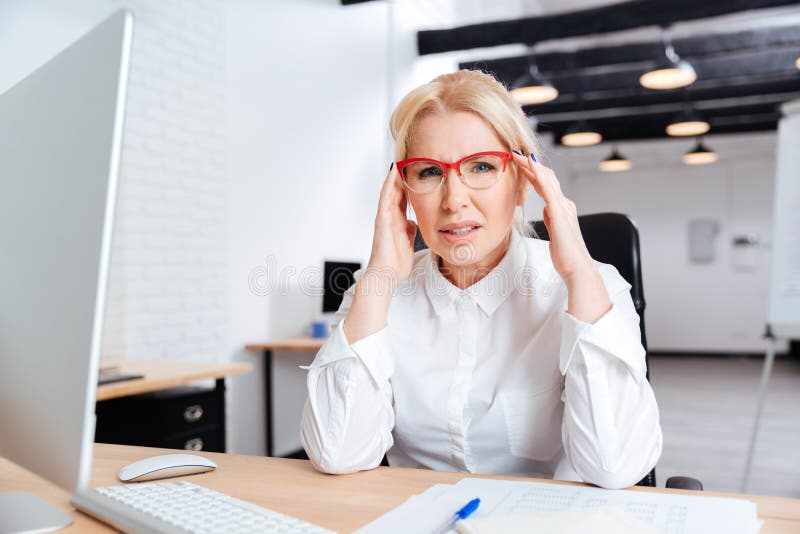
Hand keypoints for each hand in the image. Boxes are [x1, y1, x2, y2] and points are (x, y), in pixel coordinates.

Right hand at [367, 164, 417, 284]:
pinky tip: (392, 173)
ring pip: (390, 191)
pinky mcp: (382, 219)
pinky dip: (388, 185)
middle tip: (409, 161)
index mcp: (398, 223)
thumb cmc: (395, 263)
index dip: (409, 186)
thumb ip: (410, 231)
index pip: (404, 199)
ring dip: (394, 176)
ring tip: (401, 160)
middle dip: (402, 177)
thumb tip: (414, 222)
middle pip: (397, 192)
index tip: (417, 173)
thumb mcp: (408, 243)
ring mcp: (385, 217)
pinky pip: (385, 198)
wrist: (386, 275)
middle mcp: (390, 218)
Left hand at [512, 152, 610, 322]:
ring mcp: (562, 205)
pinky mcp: (559, 210)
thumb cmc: (566, 255)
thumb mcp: (555, 233)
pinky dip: (537, 173)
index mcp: (561, 209)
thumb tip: (546, 211)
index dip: (532, 174)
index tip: (519, 165)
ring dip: (531, 165)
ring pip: (546, 178)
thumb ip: (551, 220)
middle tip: (515, 153)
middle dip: (530, 165)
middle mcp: (563, 204)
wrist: (576, 267)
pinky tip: (528, 164)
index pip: (544, 186)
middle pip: (545, 178)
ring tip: (517, 154)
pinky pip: (547, 187)